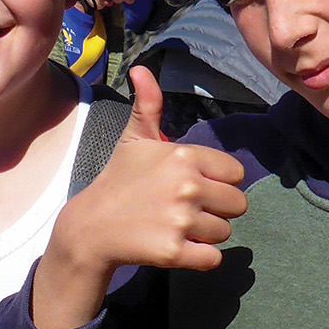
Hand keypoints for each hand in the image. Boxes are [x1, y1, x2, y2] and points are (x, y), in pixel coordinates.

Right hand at [34, 68, 246, 328]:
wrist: (91, 228)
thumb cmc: (118, 180)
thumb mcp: (134, 140)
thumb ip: (148, 106)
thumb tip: (141, 69)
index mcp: (184, 156)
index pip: (235, 174)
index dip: (217, 182)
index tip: (191, 187)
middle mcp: (186, 186)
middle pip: (237, 205)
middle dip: (216, 210)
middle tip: (184, 210)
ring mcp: (181, 221)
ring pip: (225, 232)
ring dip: (206, 234)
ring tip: (175, 227)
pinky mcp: (175, 252)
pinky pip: (213, 259)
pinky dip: (200, 258)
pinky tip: (177, 247)